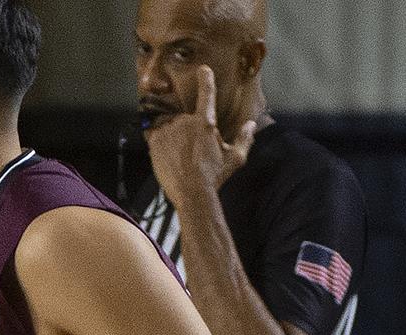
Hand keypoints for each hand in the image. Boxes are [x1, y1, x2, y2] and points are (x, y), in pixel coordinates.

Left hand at [144, 66, 256, 206]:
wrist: (191, 193)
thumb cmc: (215, 176)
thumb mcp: (235, 158)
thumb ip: (244, 138)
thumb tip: (251, 124)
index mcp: (205, 123)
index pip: (207, 94)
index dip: (205, 80)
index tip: (203, 69)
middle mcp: (185, 122)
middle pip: (184, 118)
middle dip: (187, 131)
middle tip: (193, 153)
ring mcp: (168, 131)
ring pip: (169, 126)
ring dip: (173, 136)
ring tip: (180, 157)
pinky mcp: (154, 142)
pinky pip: (154, 134)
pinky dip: (159, 140)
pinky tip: (167, 154)